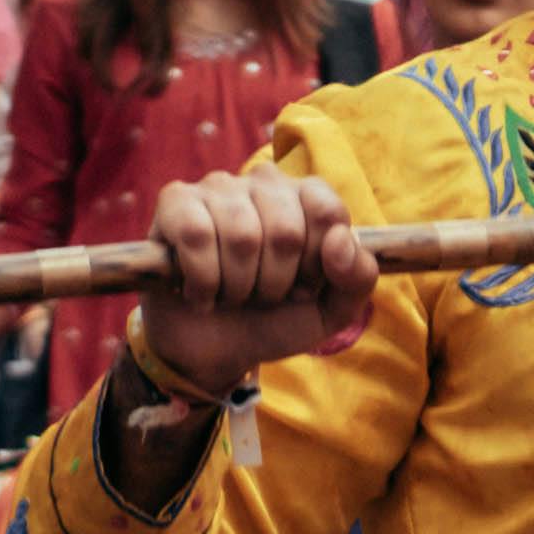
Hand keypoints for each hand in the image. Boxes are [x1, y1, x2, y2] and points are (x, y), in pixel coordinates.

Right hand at [130, 168, 373, 399]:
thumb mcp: (330, 310)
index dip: (316, 265)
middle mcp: (264, 182)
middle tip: (262, 295)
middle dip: (276, 283)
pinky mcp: (175, 201)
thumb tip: (340, 238)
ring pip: (241, 236)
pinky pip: (196, 234)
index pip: (327, 212)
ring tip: (232, 294)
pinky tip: (200, 293)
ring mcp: (218, 187)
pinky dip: (202, 280)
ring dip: (238, 287)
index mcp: (306, 198)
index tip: (302, 287)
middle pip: (285, 231)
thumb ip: (358, 277)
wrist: (214, 351)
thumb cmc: (274, 320)